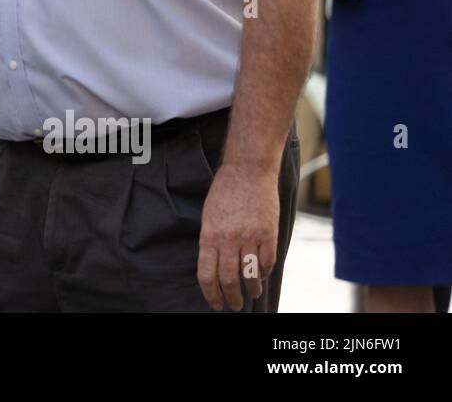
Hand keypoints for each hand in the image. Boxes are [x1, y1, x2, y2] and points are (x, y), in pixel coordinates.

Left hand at [196, 162, 280, 310]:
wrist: (248, 171)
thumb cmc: (225, 192)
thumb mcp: (208, 216)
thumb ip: (211, 240)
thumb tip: (214, 265)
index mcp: (210, 236)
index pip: (207, 275)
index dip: (211, 294)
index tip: (215, 303)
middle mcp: (229, 240)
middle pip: (229, 279)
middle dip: (231, 297)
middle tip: (234, 305)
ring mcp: (250, 237)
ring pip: (250, 274)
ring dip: (251, 289)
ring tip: (251, 294)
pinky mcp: (268, 233)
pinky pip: (267, 261)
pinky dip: (264, 272)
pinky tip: (262, 276)